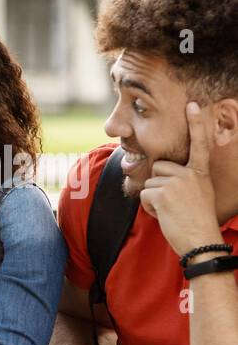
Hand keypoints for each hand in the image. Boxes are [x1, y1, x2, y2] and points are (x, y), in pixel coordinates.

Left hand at [140, 102, 224, 257]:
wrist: (200, 240)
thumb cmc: (195, 221)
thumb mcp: (197, 194)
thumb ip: (184, 181)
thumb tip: (161, 174)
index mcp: (200, 172)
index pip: (199, 144)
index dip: (197, 124)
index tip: (193, 104)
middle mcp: (190, 173)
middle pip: (158, 167)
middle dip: (157, 184)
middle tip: (173, 204)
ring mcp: (177, 181)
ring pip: (149, 183)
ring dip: (153, 199)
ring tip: (170, 211)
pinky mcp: (163, 192)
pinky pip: (144, 195)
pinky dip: (149, 208)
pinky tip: (164, 215)